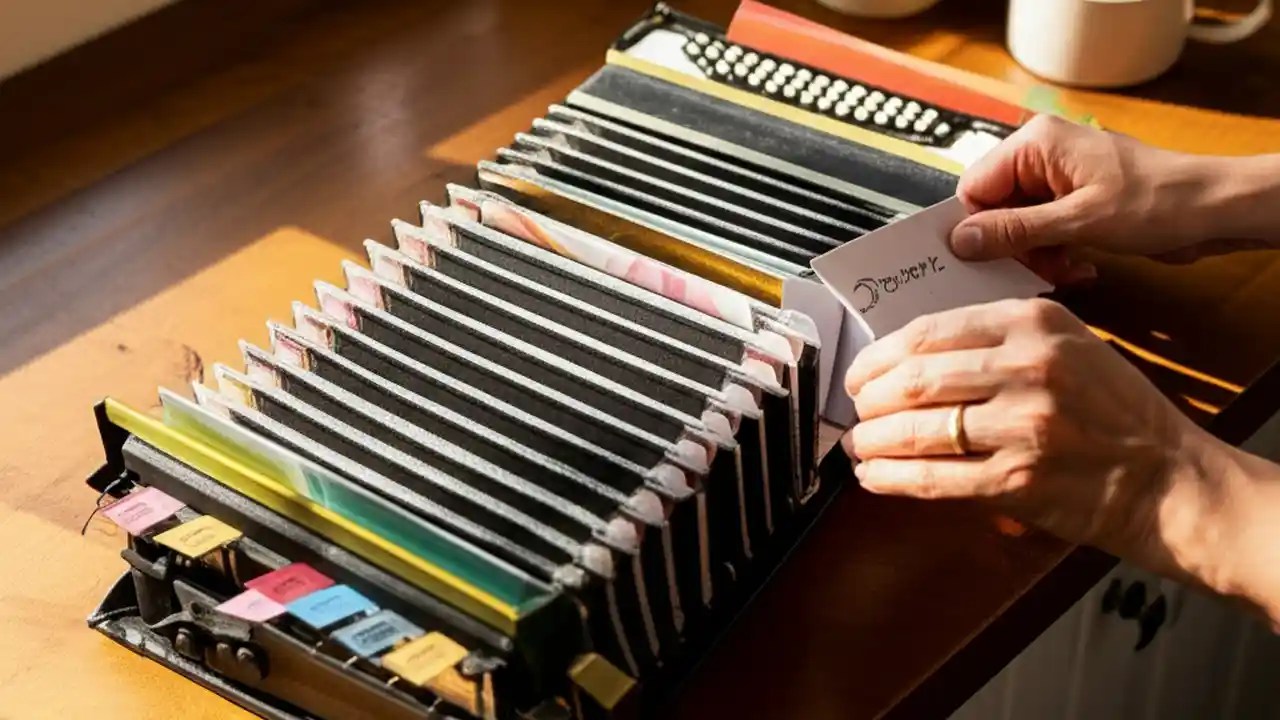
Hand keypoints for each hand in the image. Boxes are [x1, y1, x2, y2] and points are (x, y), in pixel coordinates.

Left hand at [840, 298, 1239, 591]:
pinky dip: (891, 478)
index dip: (879, 355)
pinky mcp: (1017, 480)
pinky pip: (932, 478)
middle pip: (913, 377)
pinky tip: (874, 476)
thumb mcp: (1067, 344)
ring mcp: (1022, 425)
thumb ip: (996, 339)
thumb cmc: (1113, 410)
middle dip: (868, 399)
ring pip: (915, 427)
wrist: (1167, 477)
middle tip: (855, 411)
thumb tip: (910, 355)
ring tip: (859, 444)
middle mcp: (1027, 366)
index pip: (928, 330)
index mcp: (1033, 322)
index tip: (861, 372)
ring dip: (872, 439)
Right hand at [950, 115, 1279, 277]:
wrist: (1216, 210)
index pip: (974, 188)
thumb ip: (1014, 231)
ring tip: (1066, 271)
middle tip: (1039, 270)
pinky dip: (1056, 254)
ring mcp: (1059, 179)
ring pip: (1018, 226)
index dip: (979, 228)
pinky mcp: (1075, 201)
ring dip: (1037, 256)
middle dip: (1014, 246)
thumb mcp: (1079, 221)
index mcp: (1036, 144)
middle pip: (995, 209)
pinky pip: (1043, 232)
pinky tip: (1079, 268)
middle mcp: (1042, 156)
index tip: (993, 260)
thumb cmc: (1157, 203)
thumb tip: (960, 240)